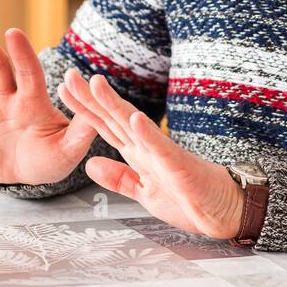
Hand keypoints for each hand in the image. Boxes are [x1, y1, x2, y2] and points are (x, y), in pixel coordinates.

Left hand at [57, 68, 246, 239]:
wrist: (223, 211)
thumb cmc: (189, 200)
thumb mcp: (144, 193)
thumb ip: (119, 178)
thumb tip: (90, 163)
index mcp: (136, 154)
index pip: (105, 126)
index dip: (83, 108)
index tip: (63, 88)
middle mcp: (146, 147)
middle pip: (113, 118)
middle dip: (90, 97)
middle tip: (69, 74)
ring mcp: (161, 154)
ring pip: (132, 125)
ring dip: (113, 104)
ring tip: (96, 83)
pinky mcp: (178, 165)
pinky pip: (161, 148)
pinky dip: (147, 133)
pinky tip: (134, 117)